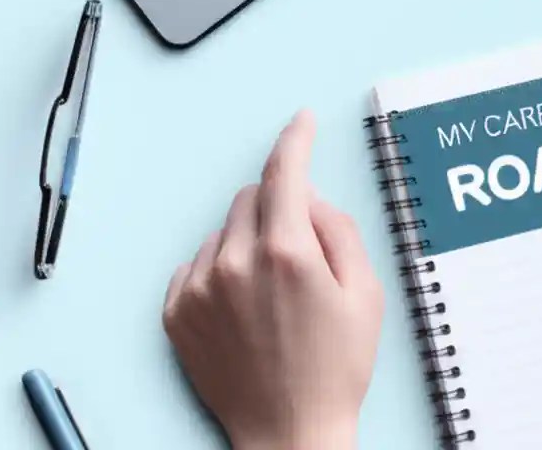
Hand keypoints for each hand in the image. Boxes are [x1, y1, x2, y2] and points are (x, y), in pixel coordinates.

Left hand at [162, 110, 385, 449]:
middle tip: (303, 252)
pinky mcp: (175, 313)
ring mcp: (199, 288)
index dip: (295, 139)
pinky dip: (221, 271)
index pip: (285, 172)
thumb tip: (310, 197)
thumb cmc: (336, 367)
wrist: (289, 432)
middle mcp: (235, 262)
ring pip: (224, 230)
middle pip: (251, 197)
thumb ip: (338, 230)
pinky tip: (245, 308)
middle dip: (278, 206)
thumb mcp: (365, 293)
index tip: (301, 121)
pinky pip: (196, 264)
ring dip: (248, 241)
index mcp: (287, 253)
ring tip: (273, 294)